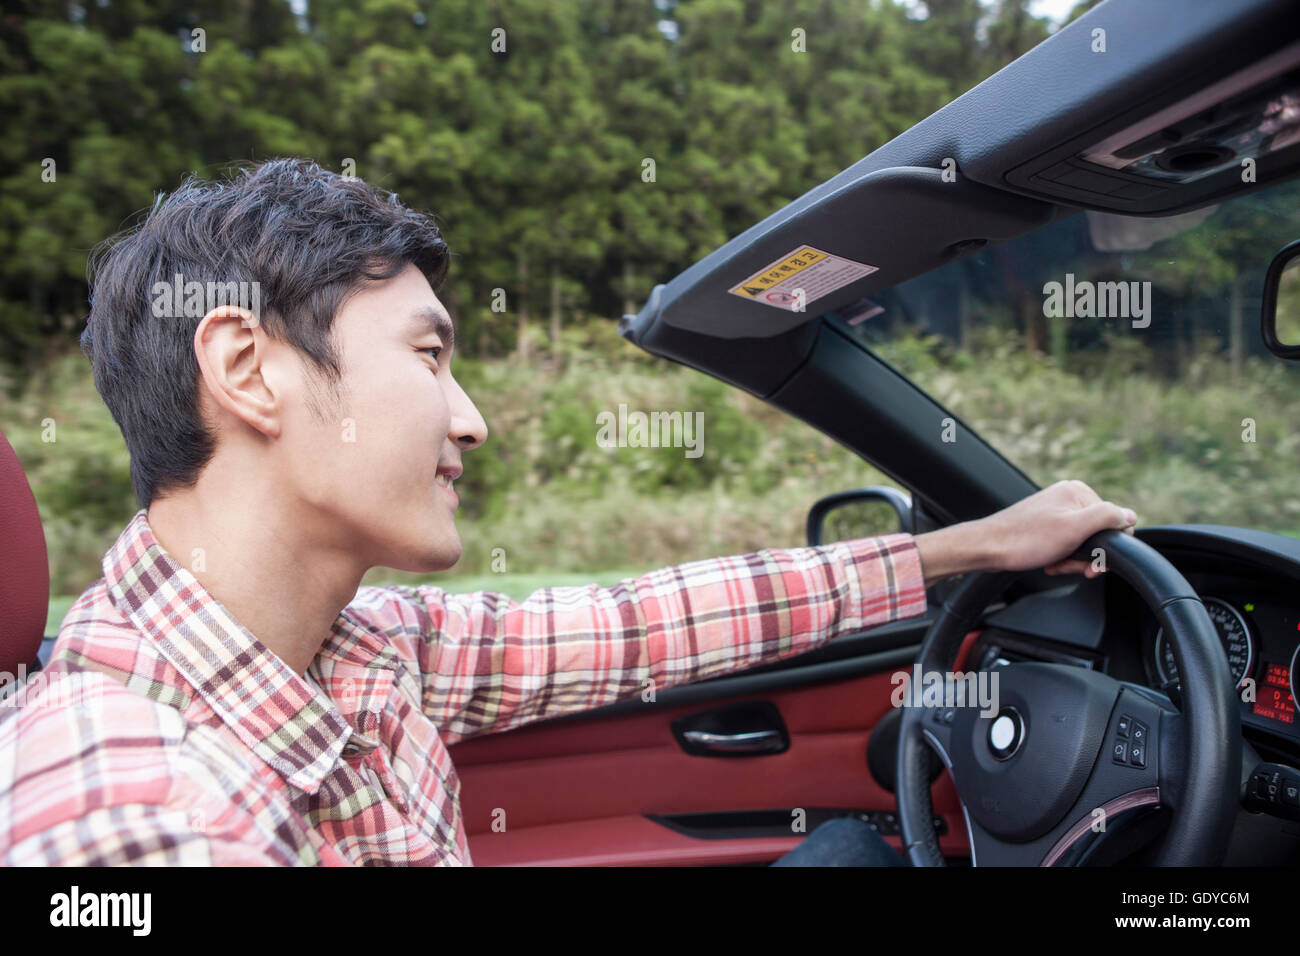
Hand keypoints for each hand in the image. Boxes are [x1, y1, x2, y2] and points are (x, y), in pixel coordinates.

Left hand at [914, 480, 1137, 585]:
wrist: (988, 548)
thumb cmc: (1026, 539)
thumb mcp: (1075, 528)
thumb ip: (1107, 518)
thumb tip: (1130, 516)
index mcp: (1078, 492)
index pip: (1113, 522)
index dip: (1106, 547)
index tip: (1093, 564)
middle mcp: (1067, 497)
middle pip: (1097, 534)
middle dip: (1085, 556)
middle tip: (1067, 564)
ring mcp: (1055, 511)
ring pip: (1081, 543)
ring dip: (1071, 560)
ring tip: (1054, 564)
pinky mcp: (1044, 525)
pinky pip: (1065, 545)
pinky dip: (1060, 558)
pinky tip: (1048, 563)